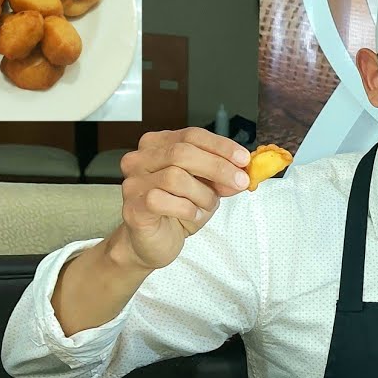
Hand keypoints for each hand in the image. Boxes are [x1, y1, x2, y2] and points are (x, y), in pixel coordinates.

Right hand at [118, 128, 250, 269]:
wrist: (153, 242)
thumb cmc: (177, 211)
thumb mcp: (206, 189)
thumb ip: (220, 177)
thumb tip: (242, 171)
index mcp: (158, 145)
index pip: (191, 135)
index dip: (221, 146)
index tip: (244, 159)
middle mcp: (140, 159)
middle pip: (183, 152)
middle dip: (218, 167)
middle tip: (240, 182)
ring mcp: (133, 182)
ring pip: (175, 177)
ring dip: (202, 194)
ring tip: (207, 205)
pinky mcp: (132, 206)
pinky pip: (162, 200)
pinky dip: (186, 209)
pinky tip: (192, 215)